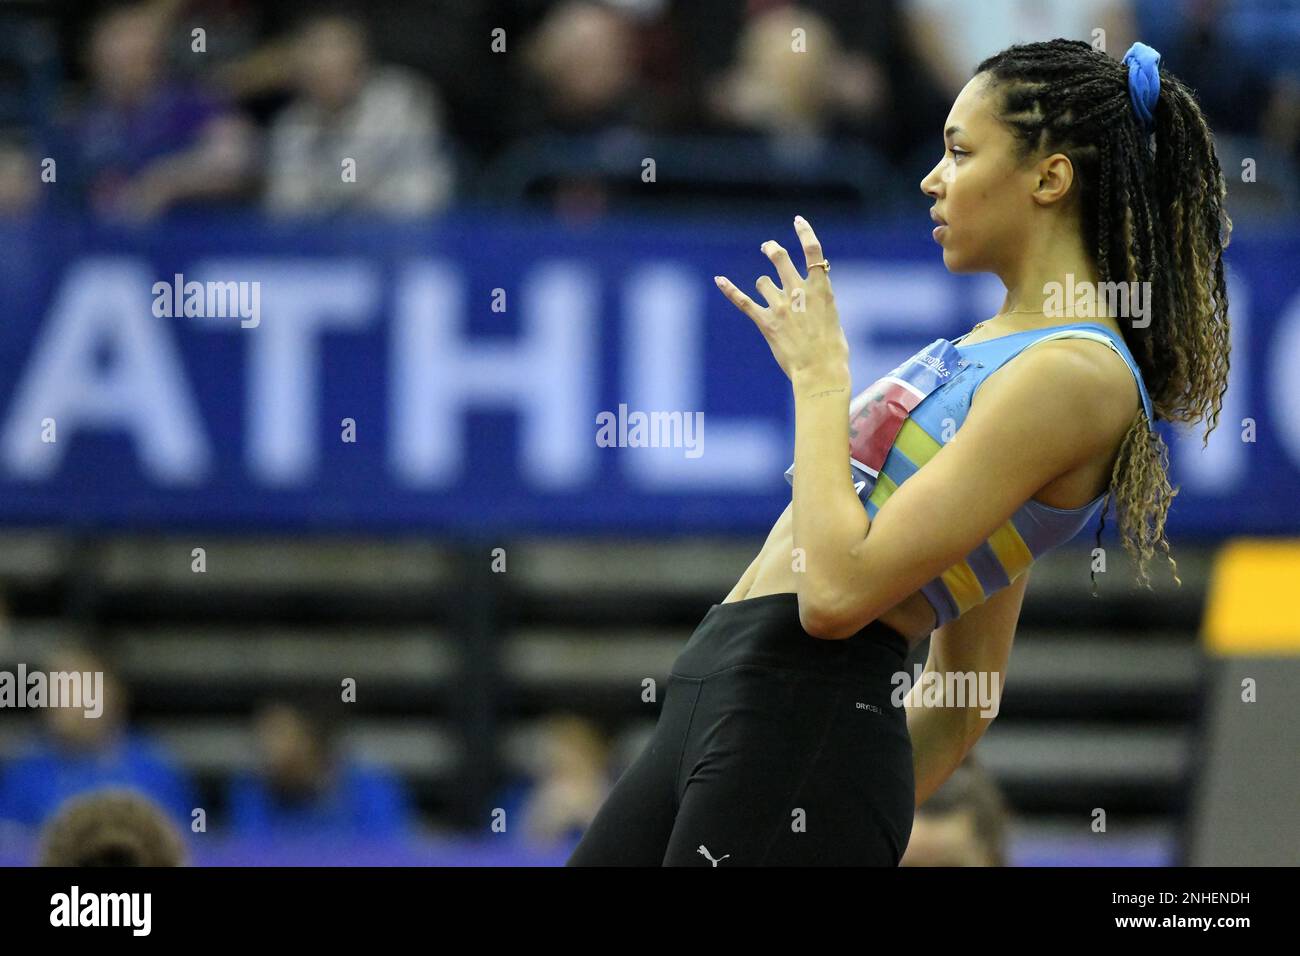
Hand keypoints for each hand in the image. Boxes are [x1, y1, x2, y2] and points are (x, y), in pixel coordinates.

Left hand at [714, 215, 849, 382]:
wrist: (820, 370)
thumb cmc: (833, 351)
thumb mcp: (832, 319)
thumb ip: (819, 304)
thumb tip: (812, 301)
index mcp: (821, 289)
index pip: (813, 252)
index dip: (805, 233)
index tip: (798, 221)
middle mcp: (798, 292)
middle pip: (780, 258)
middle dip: (772, 250)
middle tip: (767, 247)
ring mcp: (780, 306)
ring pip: (763, 282)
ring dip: (764, 285)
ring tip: (767, 294)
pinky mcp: (765, 322)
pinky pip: (743, 301)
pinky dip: (730, 289)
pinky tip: (719, 280)